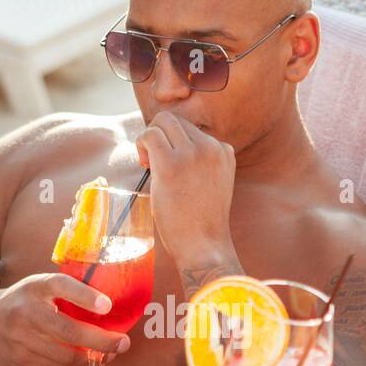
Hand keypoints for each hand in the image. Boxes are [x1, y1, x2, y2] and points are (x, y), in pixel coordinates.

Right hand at [0, 273, 129, 365]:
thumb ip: (66, 292)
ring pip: (64, 356)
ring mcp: (20, 339)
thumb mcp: (38, 286)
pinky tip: (90, 363)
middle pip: (69, 331)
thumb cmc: (22, 301)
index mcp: (34, 287)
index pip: (61, 286)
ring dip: (92, 359)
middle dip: (101, 341)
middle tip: (122, 343)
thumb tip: (109, 306)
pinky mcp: (20, 360)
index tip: (107, 305)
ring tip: (110, 354)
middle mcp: (26, 312)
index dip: (86, 296)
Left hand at [135, 112, 236, 265]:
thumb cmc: (201, 222)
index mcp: (224, 151)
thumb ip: (199, 161)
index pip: (192, 129)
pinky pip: (150, 134)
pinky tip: (145, 165)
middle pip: (176, 119)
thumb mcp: (211, 182)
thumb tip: (169, 142)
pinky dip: (141, 144)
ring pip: (163, 120)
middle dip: (161, 135)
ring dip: (150, 138)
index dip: (175, 143)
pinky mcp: (172, 164)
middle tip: (154, 162)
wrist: (204, 246)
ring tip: (150, 164)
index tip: (171, 166)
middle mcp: (212, 147)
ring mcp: (193, 154)